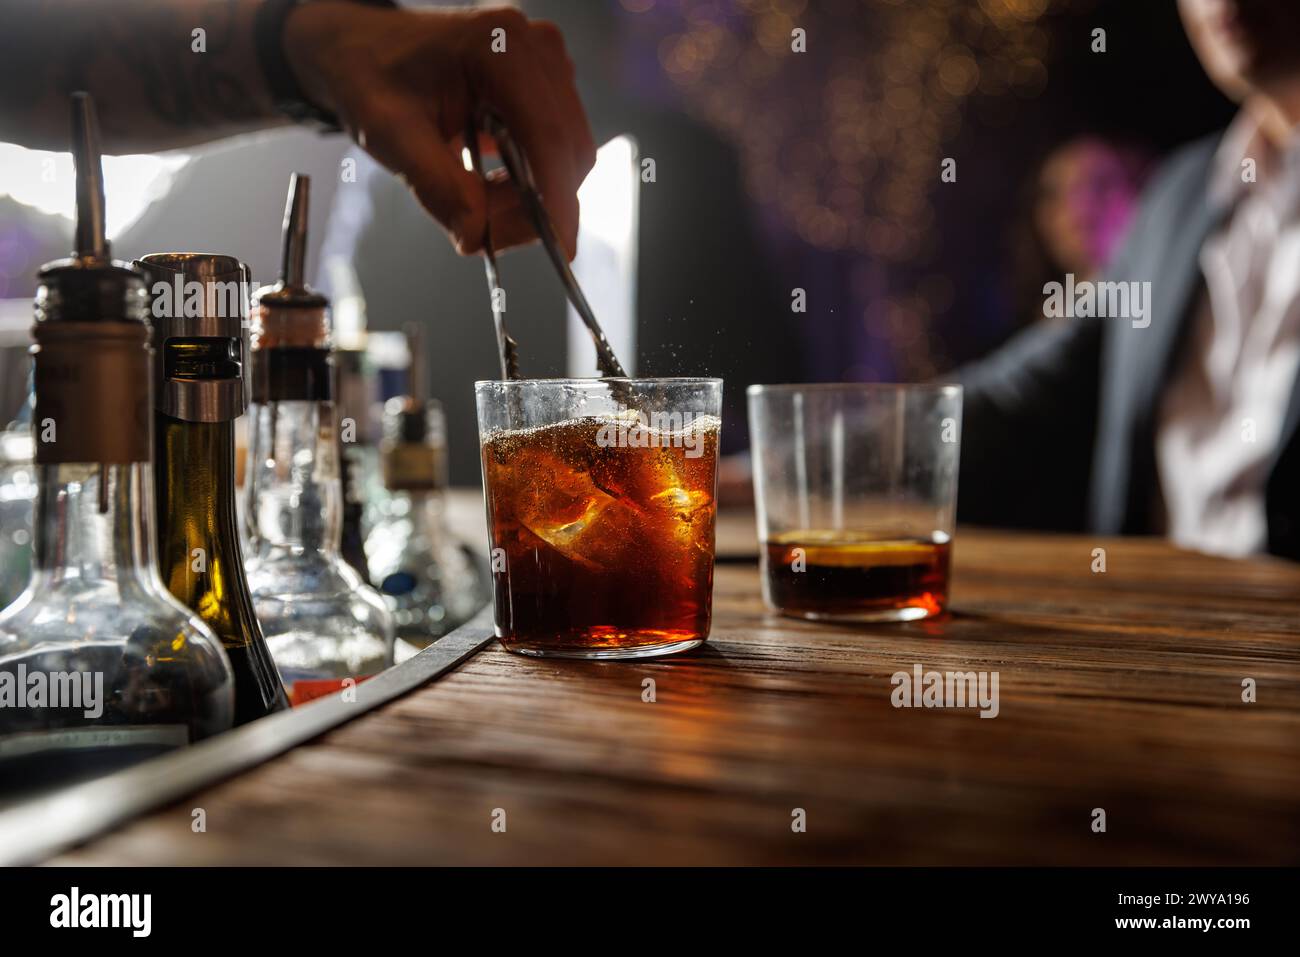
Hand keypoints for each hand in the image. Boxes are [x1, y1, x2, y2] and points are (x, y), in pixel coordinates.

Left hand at [283, 2, 595, 258]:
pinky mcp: (547, 82)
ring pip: (568, 153)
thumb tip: (479, 235)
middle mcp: (534, 48)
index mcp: (499, 48)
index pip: (547, 135)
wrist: (365, 48)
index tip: (560, 250)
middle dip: (536, 203)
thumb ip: (437, 187)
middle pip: (567, 148)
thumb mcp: (390, 135)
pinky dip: (532, 178)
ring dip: (532, 194)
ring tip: (477, 199)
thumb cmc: (372, 77)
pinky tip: (491, 179)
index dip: (557, 198)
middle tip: (483, 228)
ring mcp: (546, 63)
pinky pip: (558, 146)